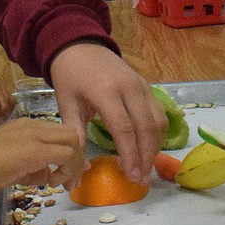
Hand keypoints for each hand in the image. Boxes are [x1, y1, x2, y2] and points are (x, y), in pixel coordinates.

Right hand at [0, 117, 85, 204]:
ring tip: (62, 185)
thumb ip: (31, 169)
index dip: (69, 152)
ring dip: (74, 164)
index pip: (58, 133)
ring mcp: (33, 135)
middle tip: (70, 181)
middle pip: (70, 134)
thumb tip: (49, 175)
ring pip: (72, 141)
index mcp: (23, 126)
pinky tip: (52, 184)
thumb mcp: (9, 169)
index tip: (68, 173)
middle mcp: (31, 125)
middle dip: (77, 158)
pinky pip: (67, 155)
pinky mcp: (35, 150)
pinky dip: (68, 170)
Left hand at [47, 42, 162, 185]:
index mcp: (106, 92)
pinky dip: (157, 133)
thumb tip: (75, 167)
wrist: (80, 44)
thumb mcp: (66, 102)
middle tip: (140, 179)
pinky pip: (158, 113)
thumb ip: (75, 132)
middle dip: (146, 156)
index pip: (124, 129)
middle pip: (145, 128)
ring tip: (146, 168)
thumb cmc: (70, 75)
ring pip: (157, 122)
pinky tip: (150, 148)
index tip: (131, 176)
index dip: (130, 155)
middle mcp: (130, 88)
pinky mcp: (147, 86)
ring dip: (154, 147)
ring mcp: (142, 86)